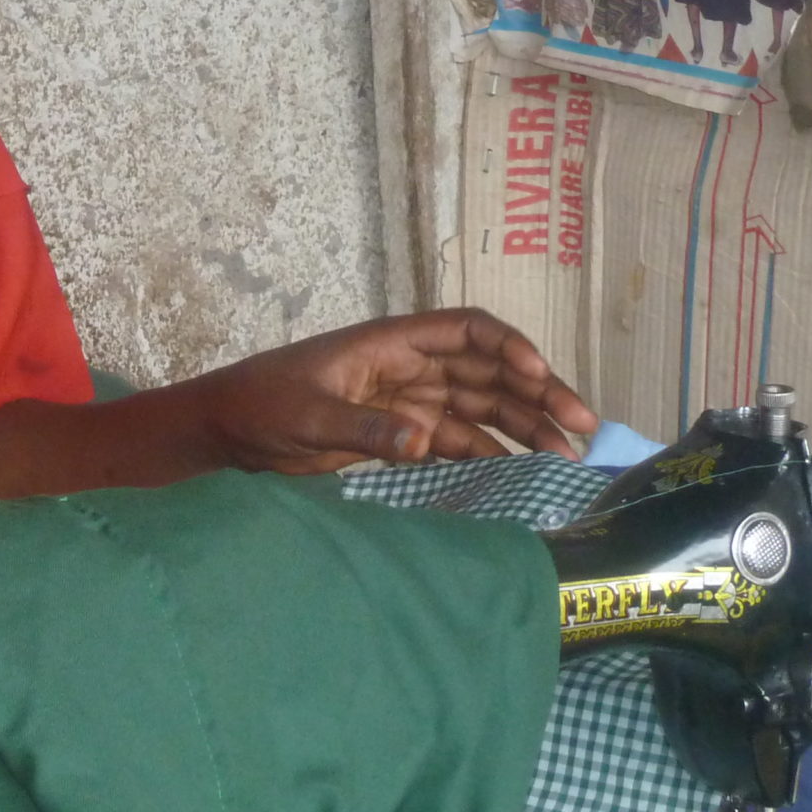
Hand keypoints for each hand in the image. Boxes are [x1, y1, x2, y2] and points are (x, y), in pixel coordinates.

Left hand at [189, 309, 597, 472]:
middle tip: (582, 426)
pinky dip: (493, 458)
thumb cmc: (262, 406)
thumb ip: (363, 430)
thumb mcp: (307, 418)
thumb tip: (422, 442)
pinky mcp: (404, 438)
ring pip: (483, 410)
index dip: (507, 347)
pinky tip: (524, 480)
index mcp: (391, 343)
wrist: (229, 432)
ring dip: (525, 429)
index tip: (538, 373)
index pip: (465, 331)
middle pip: (488, 372)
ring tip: (567, 459)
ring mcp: (411, 403)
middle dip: (537, 394)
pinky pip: (459, 443)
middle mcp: (411, 368)